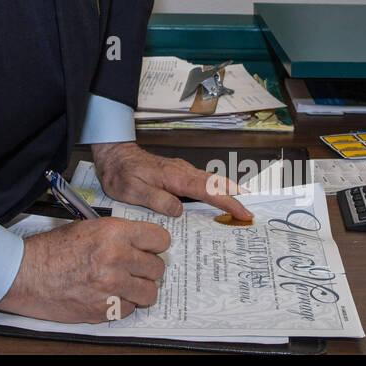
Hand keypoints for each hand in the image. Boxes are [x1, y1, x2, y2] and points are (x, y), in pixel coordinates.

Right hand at [0, 217, 169, 322]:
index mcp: (114, 232)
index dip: (155, 245)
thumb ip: (117, 235)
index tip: (150, 249)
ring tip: (123, 284)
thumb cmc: (51, 251)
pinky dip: (122, 304)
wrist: (27, 274)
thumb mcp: (87, 228)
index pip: (160, 239)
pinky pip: (130, 309)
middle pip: (157, 268)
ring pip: (149, 292)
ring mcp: (112, 285)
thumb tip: (140, 244)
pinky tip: (106, 295)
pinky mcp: (105, 309)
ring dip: (139, 290)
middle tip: (134, 269)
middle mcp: (117, 258)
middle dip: (147, 269)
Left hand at [91, 141, 253, 220]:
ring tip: (244, 203)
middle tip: (252, 209)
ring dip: (229, 191)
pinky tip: (219, 196)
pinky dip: (216, 188)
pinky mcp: (178, 173)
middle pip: (216, 183)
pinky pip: (202, 181)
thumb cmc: (120, 172)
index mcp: (174, 177)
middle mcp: (181, 171)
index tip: (243, 212)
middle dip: (236, 195)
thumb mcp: (131, 190)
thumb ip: (155, 199)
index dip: (227, 202)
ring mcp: (181, 171)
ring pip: (211, 180)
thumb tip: (178, 209)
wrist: (113, 154)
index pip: (207, 191)